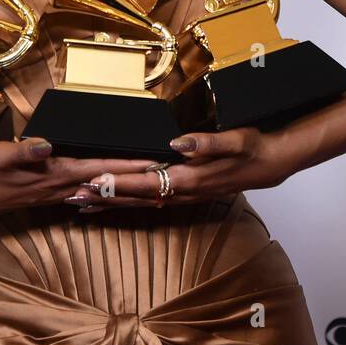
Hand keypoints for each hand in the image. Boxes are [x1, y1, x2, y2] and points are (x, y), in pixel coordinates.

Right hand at [0, 137, 159, 214]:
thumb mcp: (0, 155)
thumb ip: (24, 150)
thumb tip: (46, 145)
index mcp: (55, 174)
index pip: (100, 169)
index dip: (127, 165)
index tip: (153, 163)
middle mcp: (61, 188)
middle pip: (107, 186)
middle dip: (137, 183)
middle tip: (168, 182)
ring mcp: (57, 195)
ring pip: (100, 194)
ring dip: (125, 193)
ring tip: (151, 192)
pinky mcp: (50, 196)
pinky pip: (85, 197)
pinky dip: (104, 196)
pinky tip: (111, 197)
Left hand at [65, 126, 303, 211]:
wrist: (272, 163)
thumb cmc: (252, 148)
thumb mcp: (235, 140)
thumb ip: (205, 143)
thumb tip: (176, 143)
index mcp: (189, 179)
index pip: (145, 183)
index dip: (117, 183)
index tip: (92, 183)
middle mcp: (183, 192)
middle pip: (136, 199)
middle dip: (104, 199)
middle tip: (73, 198)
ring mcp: (184, 196)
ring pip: (141, 203)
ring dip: (112, 204)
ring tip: (84, 204)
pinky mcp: (186, 193)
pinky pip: (151, 201)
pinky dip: (129, 202)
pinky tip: (115, 201)